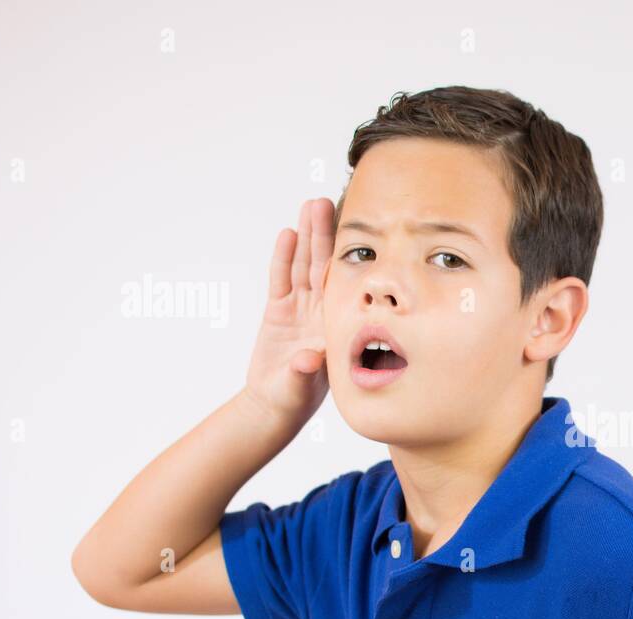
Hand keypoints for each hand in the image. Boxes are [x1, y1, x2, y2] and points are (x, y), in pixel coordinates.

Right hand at [242, 198, 334, 425]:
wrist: (274, 404)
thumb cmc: (295, 398)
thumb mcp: (302, 387)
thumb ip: (305, 371)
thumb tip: (309, 360)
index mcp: (337, 324)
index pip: (345, 283)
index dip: (350, 256)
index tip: (358, 229)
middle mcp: (321, 311)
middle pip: (323, 264)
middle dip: (325, 234)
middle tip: (328, 201)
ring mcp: (299, 309)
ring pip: (303, 265)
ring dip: (306, 236)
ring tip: (310, 205)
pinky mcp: (277, 311)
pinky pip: (280, 278)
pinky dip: (283, 257)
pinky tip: (288, 234)